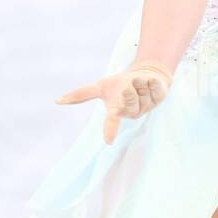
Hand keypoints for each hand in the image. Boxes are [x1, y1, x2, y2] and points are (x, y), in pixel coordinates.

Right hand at [55, 60, 173, 144]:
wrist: (144, 75)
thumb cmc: (120, 85)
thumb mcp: (99, 87)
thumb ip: (81, 95)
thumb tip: (57, 101)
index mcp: (117, 111)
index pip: (112, 121)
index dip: (110, 129)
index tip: (108, 141)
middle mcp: (132, 111)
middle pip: (129, 97)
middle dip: (128, 88)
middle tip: (129, 85)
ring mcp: (147, 106)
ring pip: (142, 91)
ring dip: (139, 82)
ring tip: (139, 83)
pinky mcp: (159, 97)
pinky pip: (154, 86)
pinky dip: (151, 80)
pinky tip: (150, 82)